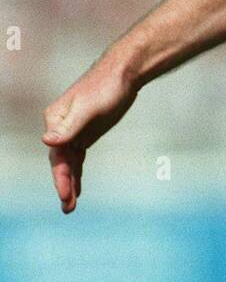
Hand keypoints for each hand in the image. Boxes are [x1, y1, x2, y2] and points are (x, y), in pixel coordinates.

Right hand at [42, 62, 138, 213]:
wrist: (123, 72)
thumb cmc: (107, 87)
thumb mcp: (91, 109)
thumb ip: (70, 126)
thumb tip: (47, 141)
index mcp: (56, 120)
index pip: (56, 154)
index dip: (60, 177)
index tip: (65, 196)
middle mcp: (60, 126)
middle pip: (60, 161)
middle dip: (64, 185)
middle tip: (68, 208)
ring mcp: (72, 130)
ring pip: (68, 162)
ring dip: (69, 183)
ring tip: (69, 207)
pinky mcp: (85, 132)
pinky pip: (77, 157)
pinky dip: (76, 173)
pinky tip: (77, 189)